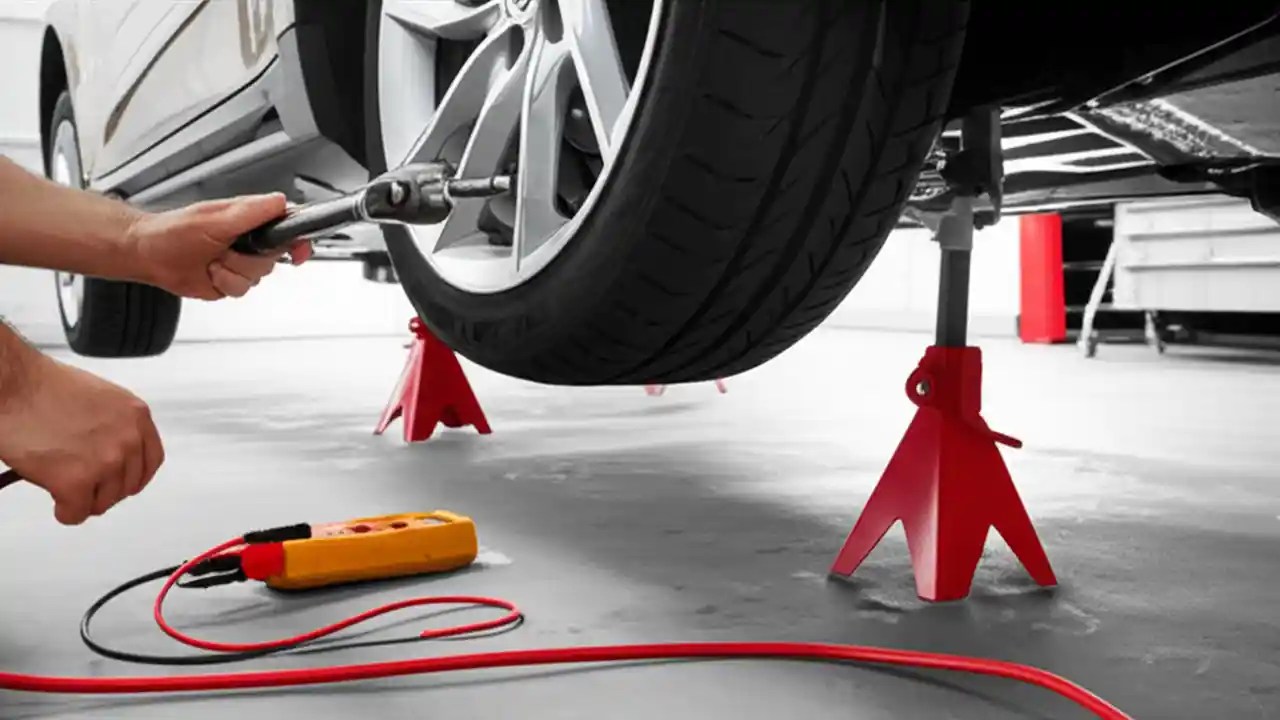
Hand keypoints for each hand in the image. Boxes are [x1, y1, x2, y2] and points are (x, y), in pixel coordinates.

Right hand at [0, 352, 162, 524]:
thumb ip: (116, 427)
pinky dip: (65, 512)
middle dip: (102, 488)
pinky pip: (76, 513)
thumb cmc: (45, 387)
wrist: (14, 386)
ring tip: (62, 481)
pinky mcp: (76, 482)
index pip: (151, 461)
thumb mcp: (102, 400)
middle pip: (126, 486)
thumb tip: (113, 453)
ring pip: (102, 503)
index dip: (131, 475)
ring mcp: (105, 462)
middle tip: (81, 482)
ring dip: (83, 499)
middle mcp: (127, 440)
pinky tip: (56, 498)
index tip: (118, 481)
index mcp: (136, 417)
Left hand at [128, 193, 313, 299]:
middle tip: (227, 249)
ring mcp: (241, 262)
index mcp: (249, 219)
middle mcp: (248, 240)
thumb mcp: (214, 218)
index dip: (299, 239)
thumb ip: (250, 211)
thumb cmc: (172, 231)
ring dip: (232, 272)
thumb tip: (279, 201)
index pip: (286, 226)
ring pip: (258, 276)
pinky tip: (210, 273)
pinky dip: (224, 283)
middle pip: (275, 257)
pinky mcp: (232, 281)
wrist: (149, 256)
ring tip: (213, 260)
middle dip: (249, 258)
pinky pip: (242, 290)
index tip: (300, 250)